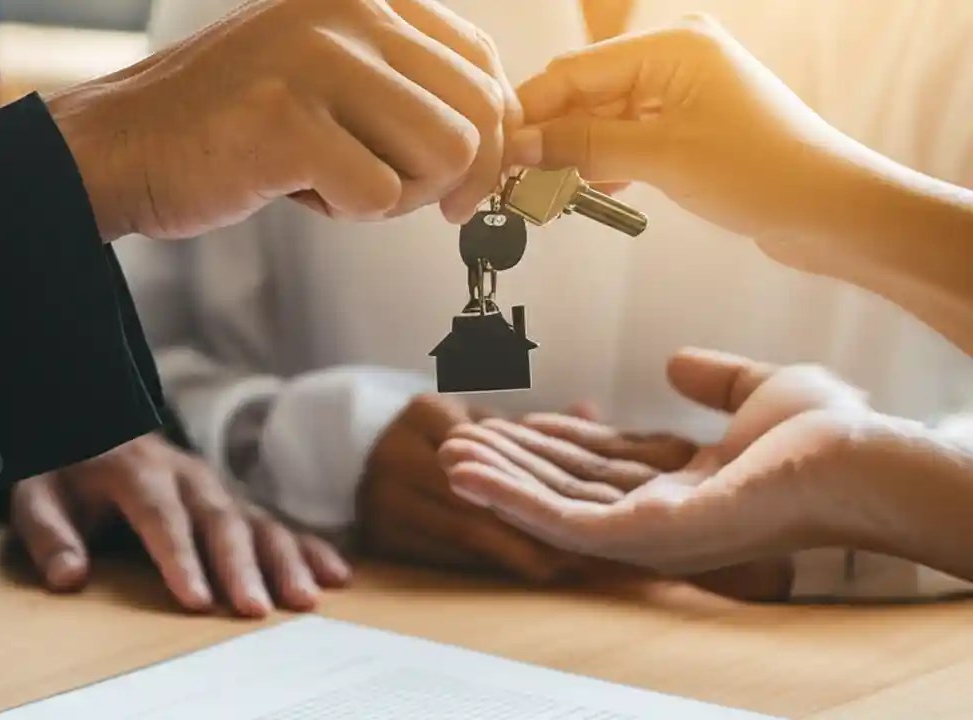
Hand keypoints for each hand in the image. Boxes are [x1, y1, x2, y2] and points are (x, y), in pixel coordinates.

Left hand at [10, 434, 349, 616]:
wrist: (94, 427)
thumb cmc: (66, 472)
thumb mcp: (36, 496)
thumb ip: (49, 535)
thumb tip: (69, 577)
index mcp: (137, 471)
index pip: (161, 517)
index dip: (178, 557)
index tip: (195, 599)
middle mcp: (187, 476)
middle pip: (219, 521)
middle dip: (240, 567)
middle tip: (254, 609)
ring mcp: (217, 487)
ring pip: (257, 521)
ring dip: (284, 560)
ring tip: (305, 599)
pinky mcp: (235, 501)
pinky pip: (277, 523)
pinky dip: (308, 547)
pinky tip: (335, 575)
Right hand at [50, 0, 517, 239]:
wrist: (125, 144)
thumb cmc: (234, 121)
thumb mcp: (331, 73)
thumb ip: (410, 87)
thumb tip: (505, 142)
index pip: (483, 62)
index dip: (491, 133)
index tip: (464, 176)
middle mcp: (349, 11)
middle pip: (479, 113)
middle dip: (456, 177)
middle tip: (410, 200)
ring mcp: (316, 62)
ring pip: (444, 155)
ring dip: (402, 194)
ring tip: (339, 183)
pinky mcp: (287, 122)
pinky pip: (380, 196)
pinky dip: (346, 212)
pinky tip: (296, 189)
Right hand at [359, 395, 590, 582]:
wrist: (372, 462)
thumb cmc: (448, 443)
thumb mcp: (484, 423)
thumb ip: (533, 425)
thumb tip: (589, 406)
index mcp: (425, 411)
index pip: (489, 452)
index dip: (535, 478)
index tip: (583, 503)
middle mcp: (394, 450)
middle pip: (477, 494)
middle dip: (531, 524)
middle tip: (579, 550)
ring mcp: (379, 494)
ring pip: (462, 529)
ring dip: (515, 551)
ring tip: (561, 567)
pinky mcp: (377, 533)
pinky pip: (442, 554)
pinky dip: (486, 564)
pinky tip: (521, 572)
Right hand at [439, 348, 873, 579]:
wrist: (857, 455)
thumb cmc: (827, 435)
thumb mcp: (759, 389)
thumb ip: (714, 379)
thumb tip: (675, 363)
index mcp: (686, 483)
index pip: (602, 462)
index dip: (553, 440)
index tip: (510, 420)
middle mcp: (661, 513)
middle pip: (569, 486)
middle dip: (512, 465)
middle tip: (458, 444)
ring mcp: (649, 529)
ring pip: (554, 506)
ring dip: (498, 482)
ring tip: (449, 458)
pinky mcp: (640, 536)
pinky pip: (560, 521)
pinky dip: (509, 497)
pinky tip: (469, 473)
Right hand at [511, 15, 855, 242]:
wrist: (830, 211)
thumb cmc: (764, 173)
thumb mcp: (660, 158)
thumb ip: (583, 148)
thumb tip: (520, 147)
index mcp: (671, 45)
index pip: (573, 71)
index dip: (529, 112)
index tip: (495, 151)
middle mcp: (674, 58)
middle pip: (584, 93)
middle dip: (549, 137)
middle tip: (513, 182)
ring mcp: (681, 92)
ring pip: (601, 119)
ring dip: (574, 155)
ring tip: (545, 195)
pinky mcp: (686, 125)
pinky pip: (626, 137)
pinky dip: (603, 163)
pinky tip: (585, 192)